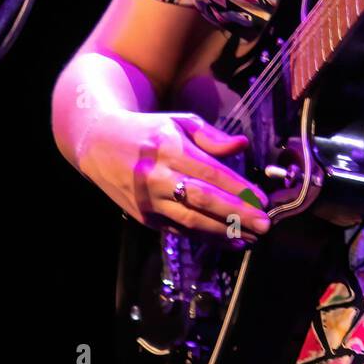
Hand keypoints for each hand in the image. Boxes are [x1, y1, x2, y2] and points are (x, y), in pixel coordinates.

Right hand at [78, 109, 272, 243]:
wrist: (99, 144)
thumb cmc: (147, 131)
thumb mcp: (179, 123)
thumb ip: (212, 137)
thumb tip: (242, 146)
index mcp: (168, 148)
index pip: (210, 173)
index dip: (237, 189)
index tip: (262, 200)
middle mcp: (157, 176)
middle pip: (203, 200)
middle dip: (236, 215)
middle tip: (264, 225)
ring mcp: (149, 200)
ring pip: (190, 221)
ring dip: (224, 233)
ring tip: (250, 238)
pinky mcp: (144, 217)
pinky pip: (179, 230)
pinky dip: (205, 237)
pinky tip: (227, 240)